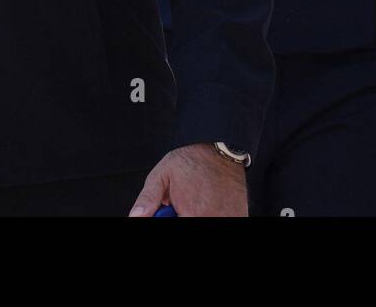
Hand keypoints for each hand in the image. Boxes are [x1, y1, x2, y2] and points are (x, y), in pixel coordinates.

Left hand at [129, 143, 246, 216]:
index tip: (172, 212)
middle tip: (184, 205)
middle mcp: (210, 219)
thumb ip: (148, 199)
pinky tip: (211, 204)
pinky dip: (217, 214)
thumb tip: (135, 216)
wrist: (220, 149)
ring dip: (200, 215)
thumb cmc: (192, 160)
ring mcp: (228, 218)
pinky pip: (226, 220)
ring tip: (197, 202)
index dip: (171, 218)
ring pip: (207, 221)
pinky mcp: (240, 216)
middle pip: (192, 225)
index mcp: (191, 215)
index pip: (177, 227)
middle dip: (185, 215)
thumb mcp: (162, 174)